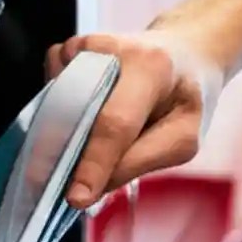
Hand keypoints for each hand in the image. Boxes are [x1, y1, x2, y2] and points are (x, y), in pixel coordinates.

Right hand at [47, 30, 224, 207]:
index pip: (116, 124)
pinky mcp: (77, 44)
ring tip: (90, 131)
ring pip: (59, 90)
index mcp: (153, 69)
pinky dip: (62, 97)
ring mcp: (94, 43)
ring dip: (63, 121)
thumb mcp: (183, 137)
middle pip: (77, 106)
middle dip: (64, 148)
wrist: (187, 54)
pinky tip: (88, 102)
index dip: (94, 163)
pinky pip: (54, 79)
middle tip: (56, 181)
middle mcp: (119, 48)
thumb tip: (94, 185)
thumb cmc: (186, 102)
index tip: (76, 198)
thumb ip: (140, 160)